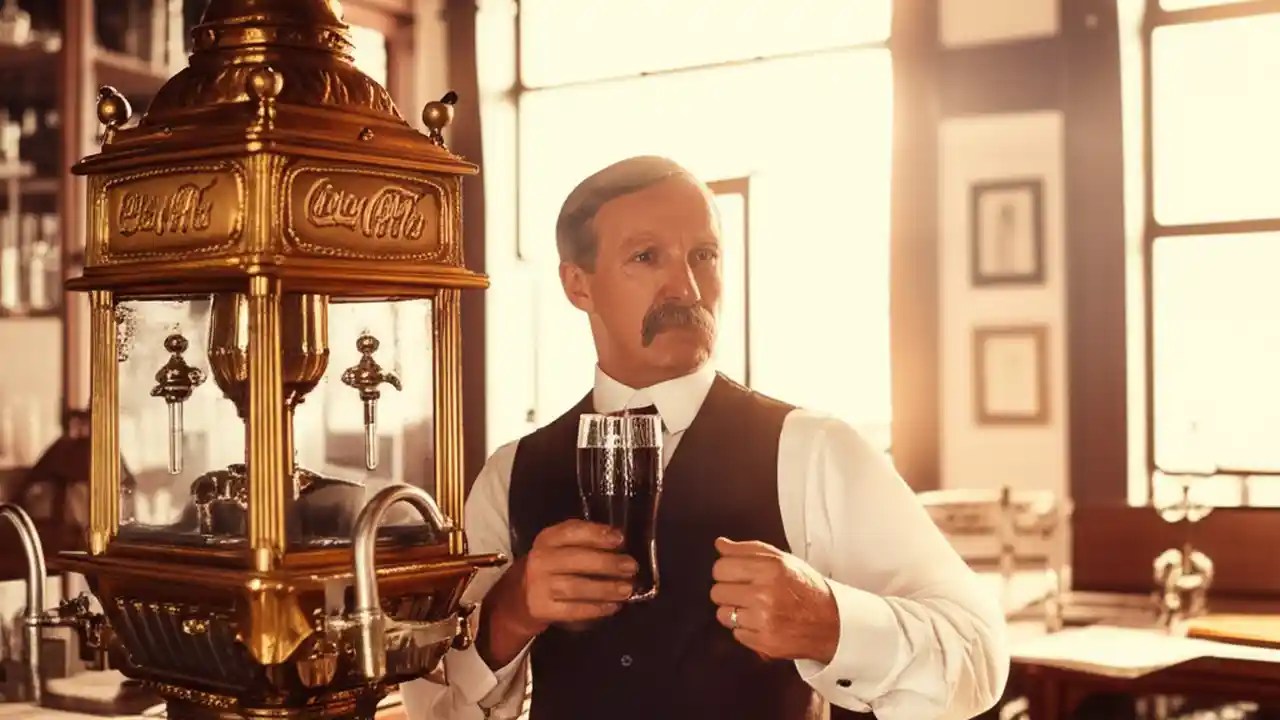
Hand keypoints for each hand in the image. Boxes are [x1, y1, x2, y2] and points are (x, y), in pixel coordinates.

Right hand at [518, 519, 636, 631]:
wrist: (519, 597)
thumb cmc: (550, 567)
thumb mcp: (559, 547)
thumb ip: (583, 541)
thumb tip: (618, 542)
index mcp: (547, 539)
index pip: (571, 532)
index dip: (596, 534)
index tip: (620, 539)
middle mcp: (540, 560)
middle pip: (576, 559)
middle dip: (607, 563)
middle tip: (631, 567)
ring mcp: (539, 586)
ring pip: (576, 587)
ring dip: (605, 588)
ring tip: (626, 589)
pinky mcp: (542, 609)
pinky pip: (572, 610)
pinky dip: (595, 609)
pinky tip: (612, 606)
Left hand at [710, 537, 839, 662]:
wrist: (832, 622)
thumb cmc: (806, 588)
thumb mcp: (782, 560)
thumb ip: (748, 550)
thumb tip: (720, 544)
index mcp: (770, 568)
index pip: (721, 567)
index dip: (725, 571)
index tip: (733, 574)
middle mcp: (765, 594)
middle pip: (717, 592)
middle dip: (727, 592)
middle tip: (745, 592)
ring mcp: (764, 620)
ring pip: (723, 614)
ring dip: (734, 612)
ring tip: (753, 609)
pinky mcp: (764, 642)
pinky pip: (736, 633)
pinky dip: (745, 629)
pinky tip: (762, 623)